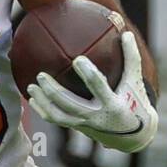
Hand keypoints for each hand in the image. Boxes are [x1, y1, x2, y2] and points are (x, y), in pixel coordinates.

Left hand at [28, 30, 157, 152]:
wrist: (132, 135)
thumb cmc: (134, 101)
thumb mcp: (135, 80)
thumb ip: (131, 57)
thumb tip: (125, 31)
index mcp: (112, 104)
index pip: (98, 87)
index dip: (88, 74)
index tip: (78, 59)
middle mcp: (96, 117)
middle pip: (70, 104)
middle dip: (53, 91)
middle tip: (40, 75)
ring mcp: (84, 124)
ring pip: (58, 116)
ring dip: (42, 102)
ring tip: (30, 87)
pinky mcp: (77, 127)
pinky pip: (56, 120)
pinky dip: (43, 110)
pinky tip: (32, 99)